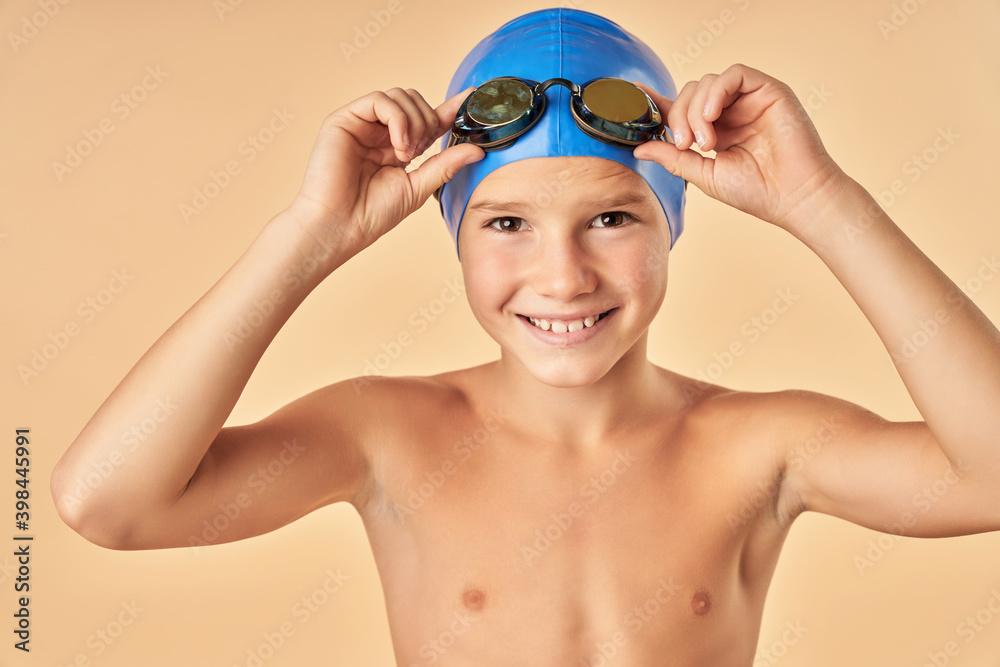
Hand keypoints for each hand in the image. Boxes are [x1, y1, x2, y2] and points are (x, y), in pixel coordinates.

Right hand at [290, 86, 484, 252]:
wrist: (341, 225)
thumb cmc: (372, 213)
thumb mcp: (419, 186)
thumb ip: (445, 164)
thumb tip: (477, 150)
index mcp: (396, 147)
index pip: (427, 118)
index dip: (450, 107)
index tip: (471, 97)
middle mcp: (379, 132)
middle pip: (415, 101)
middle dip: (428, 123)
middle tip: (419, 154)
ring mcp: (361, 123)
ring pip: (400, 96)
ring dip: (413, 122)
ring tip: (405, 154)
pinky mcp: (345, 119)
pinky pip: (380, 100)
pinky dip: (397, 119)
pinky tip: (397, 145)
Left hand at [633, 64, 848, 231]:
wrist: (794, 197)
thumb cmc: (757, 191)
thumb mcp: (704, 174)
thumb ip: (673, 157)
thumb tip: (640, 147)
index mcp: (715, 130)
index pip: (681, 108)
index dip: (657, 102)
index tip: (632, 96)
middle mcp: (731, 112)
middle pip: (690, 93)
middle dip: (679, 117)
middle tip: (685, 144)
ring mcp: (749, 100)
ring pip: (707, 83)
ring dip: (696, 110)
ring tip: (703, 141)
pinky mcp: (768, 90)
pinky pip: (733, 75)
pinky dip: (715, 93)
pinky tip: (712, 118)